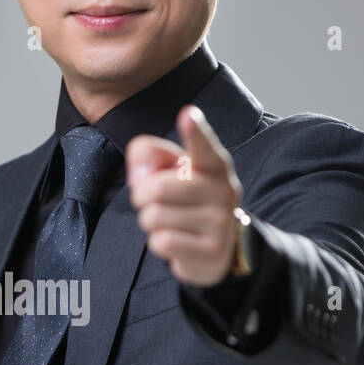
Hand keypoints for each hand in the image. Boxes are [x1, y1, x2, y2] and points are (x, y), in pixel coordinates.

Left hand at [126, 104, 243, 286]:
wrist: (217, 249)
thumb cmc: (186, 200)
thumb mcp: (171, 171)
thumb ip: (150, 155)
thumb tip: (139, 171)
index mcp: (215, 164)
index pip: (203, 146)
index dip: (195, 131)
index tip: (188, 114)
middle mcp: (224, 189)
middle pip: (158, 188)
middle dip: (142, 196)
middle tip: (151, 200)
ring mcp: (221, 221)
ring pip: (155, 216)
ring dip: (149, 220)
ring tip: (167, 221)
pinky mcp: (212, 250)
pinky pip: (162, 242)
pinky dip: (158, 243)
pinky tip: (176, 240)